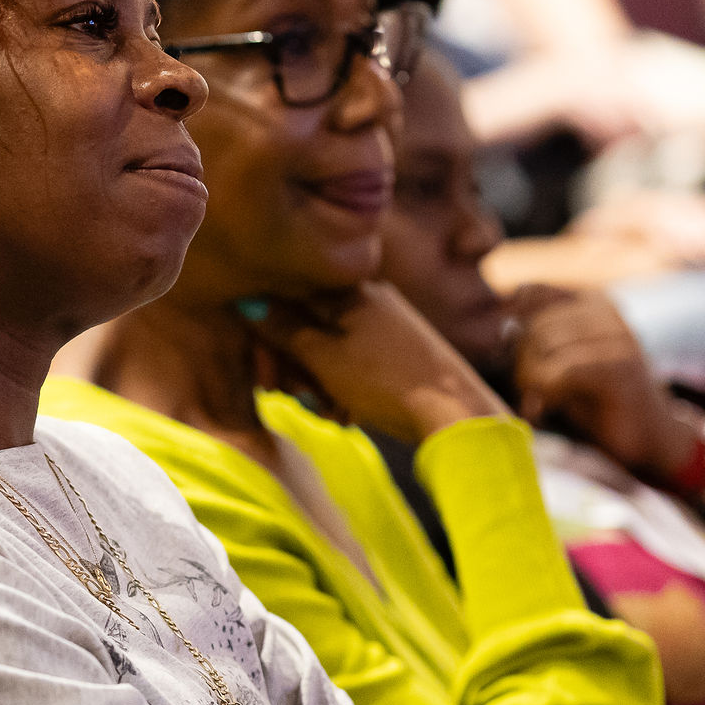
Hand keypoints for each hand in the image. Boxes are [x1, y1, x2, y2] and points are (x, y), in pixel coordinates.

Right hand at [245, 282, 509, 444]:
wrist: (457, 415)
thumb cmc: (386, 382)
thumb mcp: (325, 359)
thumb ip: (283, 329)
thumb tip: (247, 302)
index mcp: (348, 290)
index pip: (287, 298)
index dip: (266, 337)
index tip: (263, 376)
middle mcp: (367, 297)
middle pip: (307, 324)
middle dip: (292, 365)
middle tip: (290, 398)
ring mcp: (385, 323)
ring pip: (328, 347)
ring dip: (316, 382)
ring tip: (326, 412)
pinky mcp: (397, 349)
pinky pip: (352, 360)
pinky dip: (340, 386)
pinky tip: (345, 414)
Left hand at [506, 286, 696, 479]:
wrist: (650, 437)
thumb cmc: (596, 401)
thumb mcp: (561, 361)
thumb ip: (535, 338)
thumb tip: (505, 326)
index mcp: (593, 302)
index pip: (532, 292)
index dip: (514, 330)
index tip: (517, 362)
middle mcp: (606, 312)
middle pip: (535, 324)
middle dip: (520, 361)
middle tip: (527, 392)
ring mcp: (617, 337)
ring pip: (544, 344)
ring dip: (529, 380)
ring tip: (536, 402)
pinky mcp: (620, 367)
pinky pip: (561, 370)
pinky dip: (544, 393)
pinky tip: (543, 410)